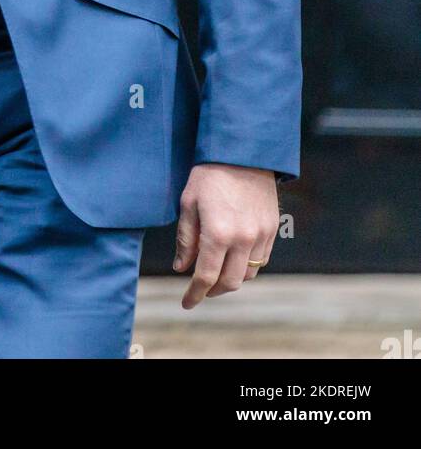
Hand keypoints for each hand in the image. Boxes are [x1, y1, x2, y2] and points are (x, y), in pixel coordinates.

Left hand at [173, 163, 277, 308]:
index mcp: (217, 233)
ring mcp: (261, 235)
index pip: (205, 277)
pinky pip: (261, 260)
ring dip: (230, 279)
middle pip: (229, 283)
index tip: (186, 303)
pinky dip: (246, 266)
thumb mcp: (188, 203)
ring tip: (217, 271)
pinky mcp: (272, 229)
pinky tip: (234, 258)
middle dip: (213, 290)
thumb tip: (181, 268)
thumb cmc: (209, 174)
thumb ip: (186, 239)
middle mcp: (243, 239)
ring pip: (247, 274)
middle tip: (201, 288)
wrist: (243, 151)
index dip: (194, 294)